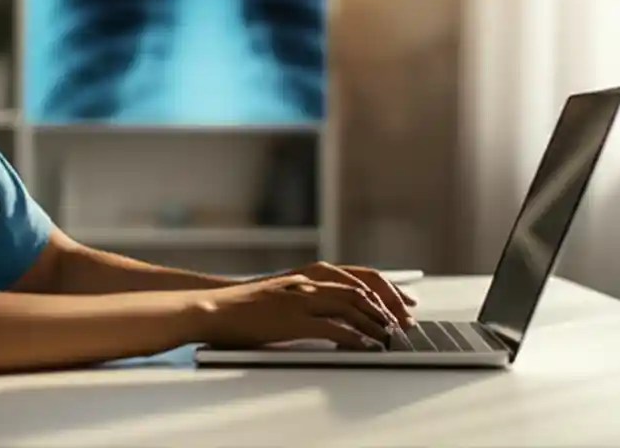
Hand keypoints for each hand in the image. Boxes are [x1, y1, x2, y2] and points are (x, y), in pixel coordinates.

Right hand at [190, 275, 394, 350]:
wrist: (215, 308)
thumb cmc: (244, 306)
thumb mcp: (281, 293)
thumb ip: (306, 296)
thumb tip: (330, 310)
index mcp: (307, 274)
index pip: (357, 276)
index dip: (385, 289)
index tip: (403, 302)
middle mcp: (307, 282)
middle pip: (360, 290)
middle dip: (387, 307)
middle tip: (404, 323)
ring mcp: (300, 299)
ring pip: (351, 307)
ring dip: (375, 322)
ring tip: (390, 336)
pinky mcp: (292, 320)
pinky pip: (333, 328)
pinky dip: (355, 337)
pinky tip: (366, 345)